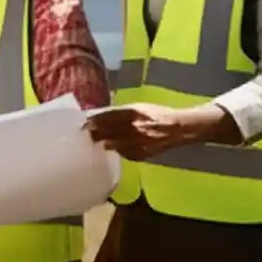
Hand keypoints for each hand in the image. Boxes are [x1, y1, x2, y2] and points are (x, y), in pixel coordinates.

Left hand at [83, 102, 239, 160]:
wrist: (179, 128)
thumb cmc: (157, 114)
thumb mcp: (138, 107)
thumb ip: (120, 112)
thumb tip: (100, 115)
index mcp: (131, 112)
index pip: (106, 117)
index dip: (93, 121)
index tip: (82, 122)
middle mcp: (132, 127)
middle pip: (106, 132)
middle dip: (93, 133)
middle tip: (84, 134)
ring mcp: (136, 142)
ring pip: (112, 145)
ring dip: (103, 143)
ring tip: (96, 142)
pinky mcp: (140, 154)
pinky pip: (123, 153)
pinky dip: (117, 151)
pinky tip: (113, 149)